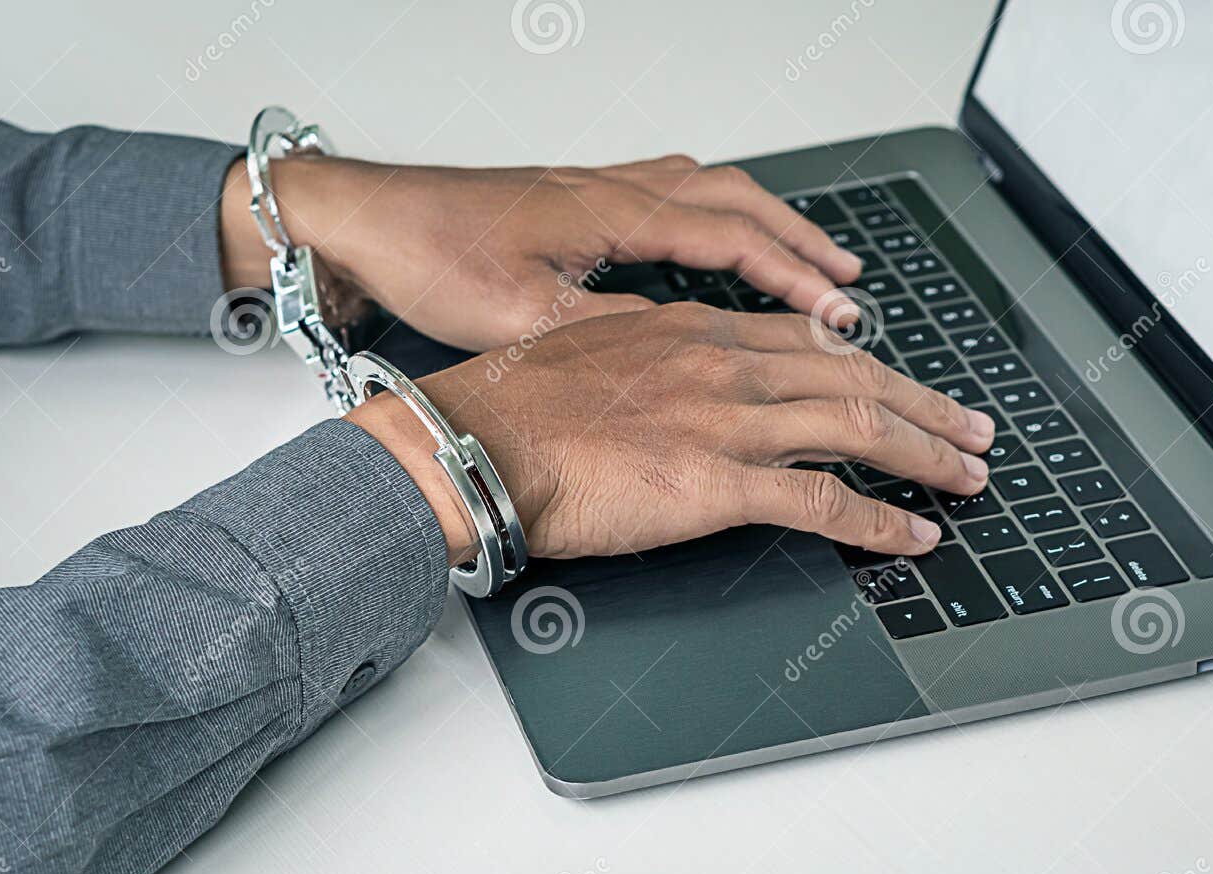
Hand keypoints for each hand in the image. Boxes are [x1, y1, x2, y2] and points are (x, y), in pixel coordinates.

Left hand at [221, 155, 861, 351]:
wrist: (364, 218)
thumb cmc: (429, 258)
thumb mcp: (520, 315)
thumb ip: (604, 329)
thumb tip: (674, 349)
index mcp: (611, 212)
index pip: (730, 237)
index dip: (792, 275)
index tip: (838, 312)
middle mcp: (613, 187)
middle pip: (736, 200)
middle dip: (799, 241)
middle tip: (848, 281)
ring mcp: (595, 185)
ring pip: (708, 188)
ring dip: (763, 220)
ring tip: (805, 258)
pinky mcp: (574, 196)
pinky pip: (672, 190)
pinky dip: (717, 211)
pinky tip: (718, 238)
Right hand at [346, 303, 995, 562]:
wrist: (476, 441)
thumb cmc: (517, 403)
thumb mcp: (598, 349)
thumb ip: (658, 354)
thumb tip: (684, 366)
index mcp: (696, 330)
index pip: (811, 342)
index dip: (871, 365)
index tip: (904, 383)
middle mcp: (725, 364)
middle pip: (854, 376)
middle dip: (926, 405)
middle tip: (974, 429)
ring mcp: (726, 422)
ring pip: (856, 428)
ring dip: (926, 454)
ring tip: (968, 476)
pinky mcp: (717, 483)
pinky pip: (824, 501)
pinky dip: (879, 520)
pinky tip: (913, 534)